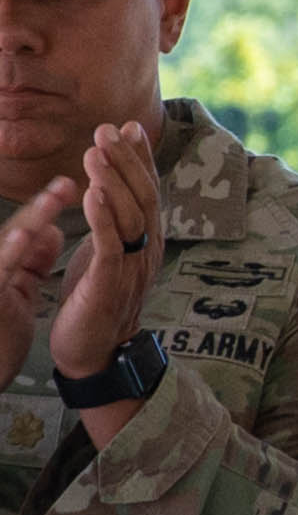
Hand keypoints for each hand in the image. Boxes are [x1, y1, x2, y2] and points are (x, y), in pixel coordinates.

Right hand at [0, 184, 69, 381]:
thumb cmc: (0, 332)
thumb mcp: (18, 288)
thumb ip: (29, 259)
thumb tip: (44, 229)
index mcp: (2, 263)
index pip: (26, 229)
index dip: (49, 207)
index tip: (73, 185)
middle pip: (15, 230)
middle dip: (41, 207)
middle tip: (66, 182)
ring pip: (3, 245)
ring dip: (28, 221)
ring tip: (50, 200)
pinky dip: (12, 251)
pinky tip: (26, 235)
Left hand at [38, 123, 158, 399]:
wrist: (94, 351)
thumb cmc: (96, 300)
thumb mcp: (107, 253)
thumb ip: (112, 222)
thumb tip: (109, 187)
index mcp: (146, 240)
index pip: (148, 190)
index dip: (140, 158)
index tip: (128, 127)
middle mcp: (147, 248)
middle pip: (143, 196)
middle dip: (125, 160)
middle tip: (107, 129)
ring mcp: (132, 266)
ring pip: (129, 215)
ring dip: (113, 180)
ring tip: (96, 152)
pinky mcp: (111, 283)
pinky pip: (110, 245)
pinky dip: (103, 217)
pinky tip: (93, 193)